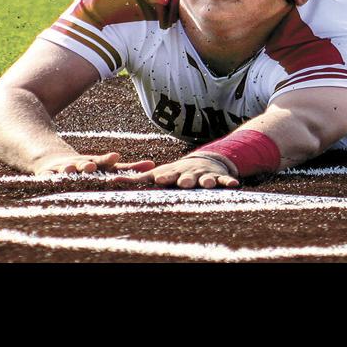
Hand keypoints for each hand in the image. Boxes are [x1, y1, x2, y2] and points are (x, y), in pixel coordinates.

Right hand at [34, 152, 154, 176]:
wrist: (51, 159)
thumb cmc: (87, 166)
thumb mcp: (106, 166)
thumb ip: (128, 168)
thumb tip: (153, 166)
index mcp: (93, 163)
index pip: (103, 162)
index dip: (108, 159)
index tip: (115, 156)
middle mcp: (78, 164)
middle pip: (83, 164)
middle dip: (87, 165)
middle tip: (90, 166)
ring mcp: (61, 169)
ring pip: (64, 170)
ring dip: (67, 170)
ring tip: (68, 171)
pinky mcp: (46, 175)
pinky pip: (45, 178)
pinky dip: (46, 179)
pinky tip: (46, 181)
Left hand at [112, 155, 240, 188]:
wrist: (203, 162)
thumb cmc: (175, 173)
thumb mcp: (158, 174)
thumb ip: (136, 179)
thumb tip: (111, 178)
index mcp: (173, 173)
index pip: (167, 175)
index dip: (164, 177)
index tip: (159, 180)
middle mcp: (188, 173)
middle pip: (186, 177)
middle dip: (185, 180)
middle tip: (184, 183)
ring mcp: (203, 175)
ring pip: (205, 179)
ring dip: (207, 181)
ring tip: (208, 184)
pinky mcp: (217, 177)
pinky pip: (224, 180)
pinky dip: (228, 182)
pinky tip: (234, 184)